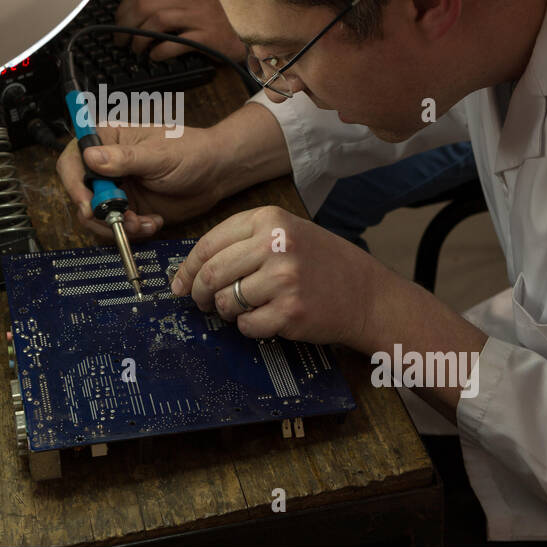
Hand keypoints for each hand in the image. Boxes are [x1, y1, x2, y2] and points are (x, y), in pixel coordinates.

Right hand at [57, 123, 222, 241]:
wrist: (215, 174)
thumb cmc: (191, 152)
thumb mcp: (158, 154)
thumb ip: (125, 158)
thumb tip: (91, 157)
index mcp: (107, 140)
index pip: (73, 160)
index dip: (73, 183)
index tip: (88, 203)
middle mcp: (106, 166)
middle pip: (80, 193)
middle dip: (99, 212)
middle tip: (124, 217)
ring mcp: (116, 189)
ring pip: (95, 216)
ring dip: (117, 225)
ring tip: (144, 223)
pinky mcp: (128, 209)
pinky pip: (116, 228)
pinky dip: (131, 232)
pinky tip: (153, 223)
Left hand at [115, 0, 246, 61]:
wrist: (244, 31)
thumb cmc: (211, 18)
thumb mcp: (186, 0)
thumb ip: (162, 2)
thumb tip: (129, 16)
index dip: (122, 11)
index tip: (118, 25)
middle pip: (144, 6)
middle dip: (126, 27)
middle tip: (122, 42)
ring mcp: (200, 14)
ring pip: (157, 21)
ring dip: (140, 39)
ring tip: (136, 51)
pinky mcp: (208, 36)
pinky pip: (176, 42)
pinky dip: (160, 51)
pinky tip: (155, 57)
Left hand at [170, 205, 387, 347]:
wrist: (366, 293)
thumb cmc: (320, 263)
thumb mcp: (286, 233)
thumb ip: (244, 241)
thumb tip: (192, 268)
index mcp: (270, 219)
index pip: (209, 243)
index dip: (188, 268)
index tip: (179, 283)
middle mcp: (275, 244)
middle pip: (212, 273)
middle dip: (199, 293)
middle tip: (201, 303)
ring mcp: (283, 279)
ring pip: (227, 301)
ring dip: (227, 311)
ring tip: (244, 309)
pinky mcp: (290, 311)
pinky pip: (247, 325)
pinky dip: (249, 327)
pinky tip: (266, 319)